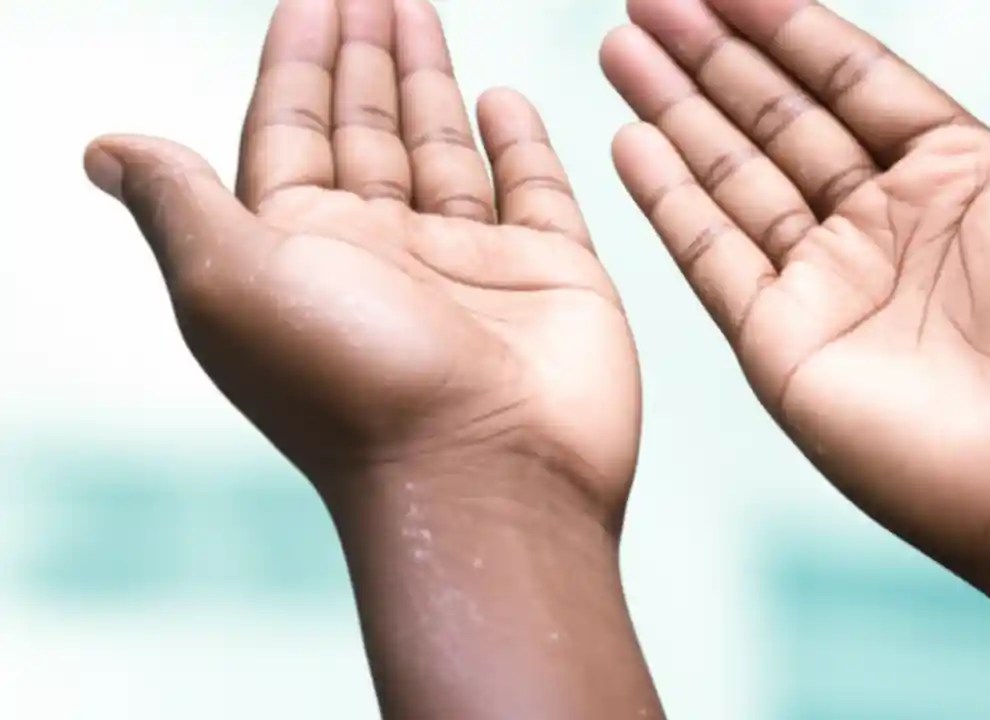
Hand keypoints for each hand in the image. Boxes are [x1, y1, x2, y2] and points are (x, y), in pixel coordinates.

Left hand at [86, 0, 639, 525]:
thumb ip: (179, 202)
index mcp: (304, 252)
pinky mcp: (550, 273)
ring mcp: (470, 262)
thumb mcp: (231, 284)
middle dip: (365, 56)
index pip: (291, 130)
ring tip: (420, 12)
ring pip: (445, 148)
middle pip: (366, 130)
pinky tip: (502, 97)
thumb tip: (103, 146)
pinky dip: (520, 142)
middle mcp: (384, 253)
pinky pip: (534, 188)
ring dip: (431, 81)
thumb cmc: (354, 390)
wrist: (487, 479)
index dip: (297, 60)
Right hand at [604, 0, 989, 575]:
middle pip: (774, 117)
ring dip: (674, 109)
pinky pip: (710, 254)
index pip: (847, 78)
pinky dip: (667, 199)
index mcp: (951, 173)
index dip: (784, 25)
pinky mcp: (780, 340)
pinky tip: (629, 142)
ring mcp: (824, 281)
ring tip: (621, 48)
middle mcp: (878, 222)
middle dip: (709, 55)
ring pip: (731, 173)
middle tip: (648, 2)